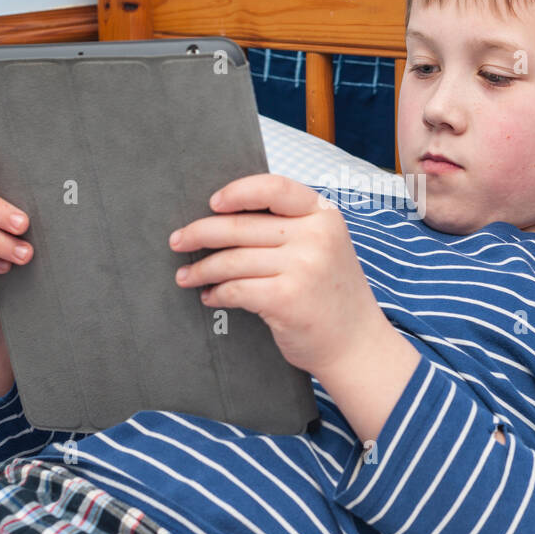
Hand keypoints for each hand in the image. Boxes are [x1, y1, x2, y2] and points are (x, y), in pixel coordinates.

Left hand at [169, 174, 384, 378]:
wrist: (356, 345)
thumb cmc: (330, 294)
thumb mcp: (324, 247)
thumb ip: (289, 227)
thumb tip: (224, 216)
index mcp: (324, 215)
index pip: (274, 188)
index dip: (238, 192)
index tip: (212, 202)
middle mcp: (316, 236)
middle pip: (242, 226)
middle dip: (200, 233)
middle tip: (178, 240)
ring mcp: (304, 267)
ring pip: (232, 259)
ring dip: (201, 269)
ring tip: (185, 276)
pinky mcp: (287, 298)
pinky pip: (235, 289)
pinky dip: (216, 293)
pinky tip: (210, 296)